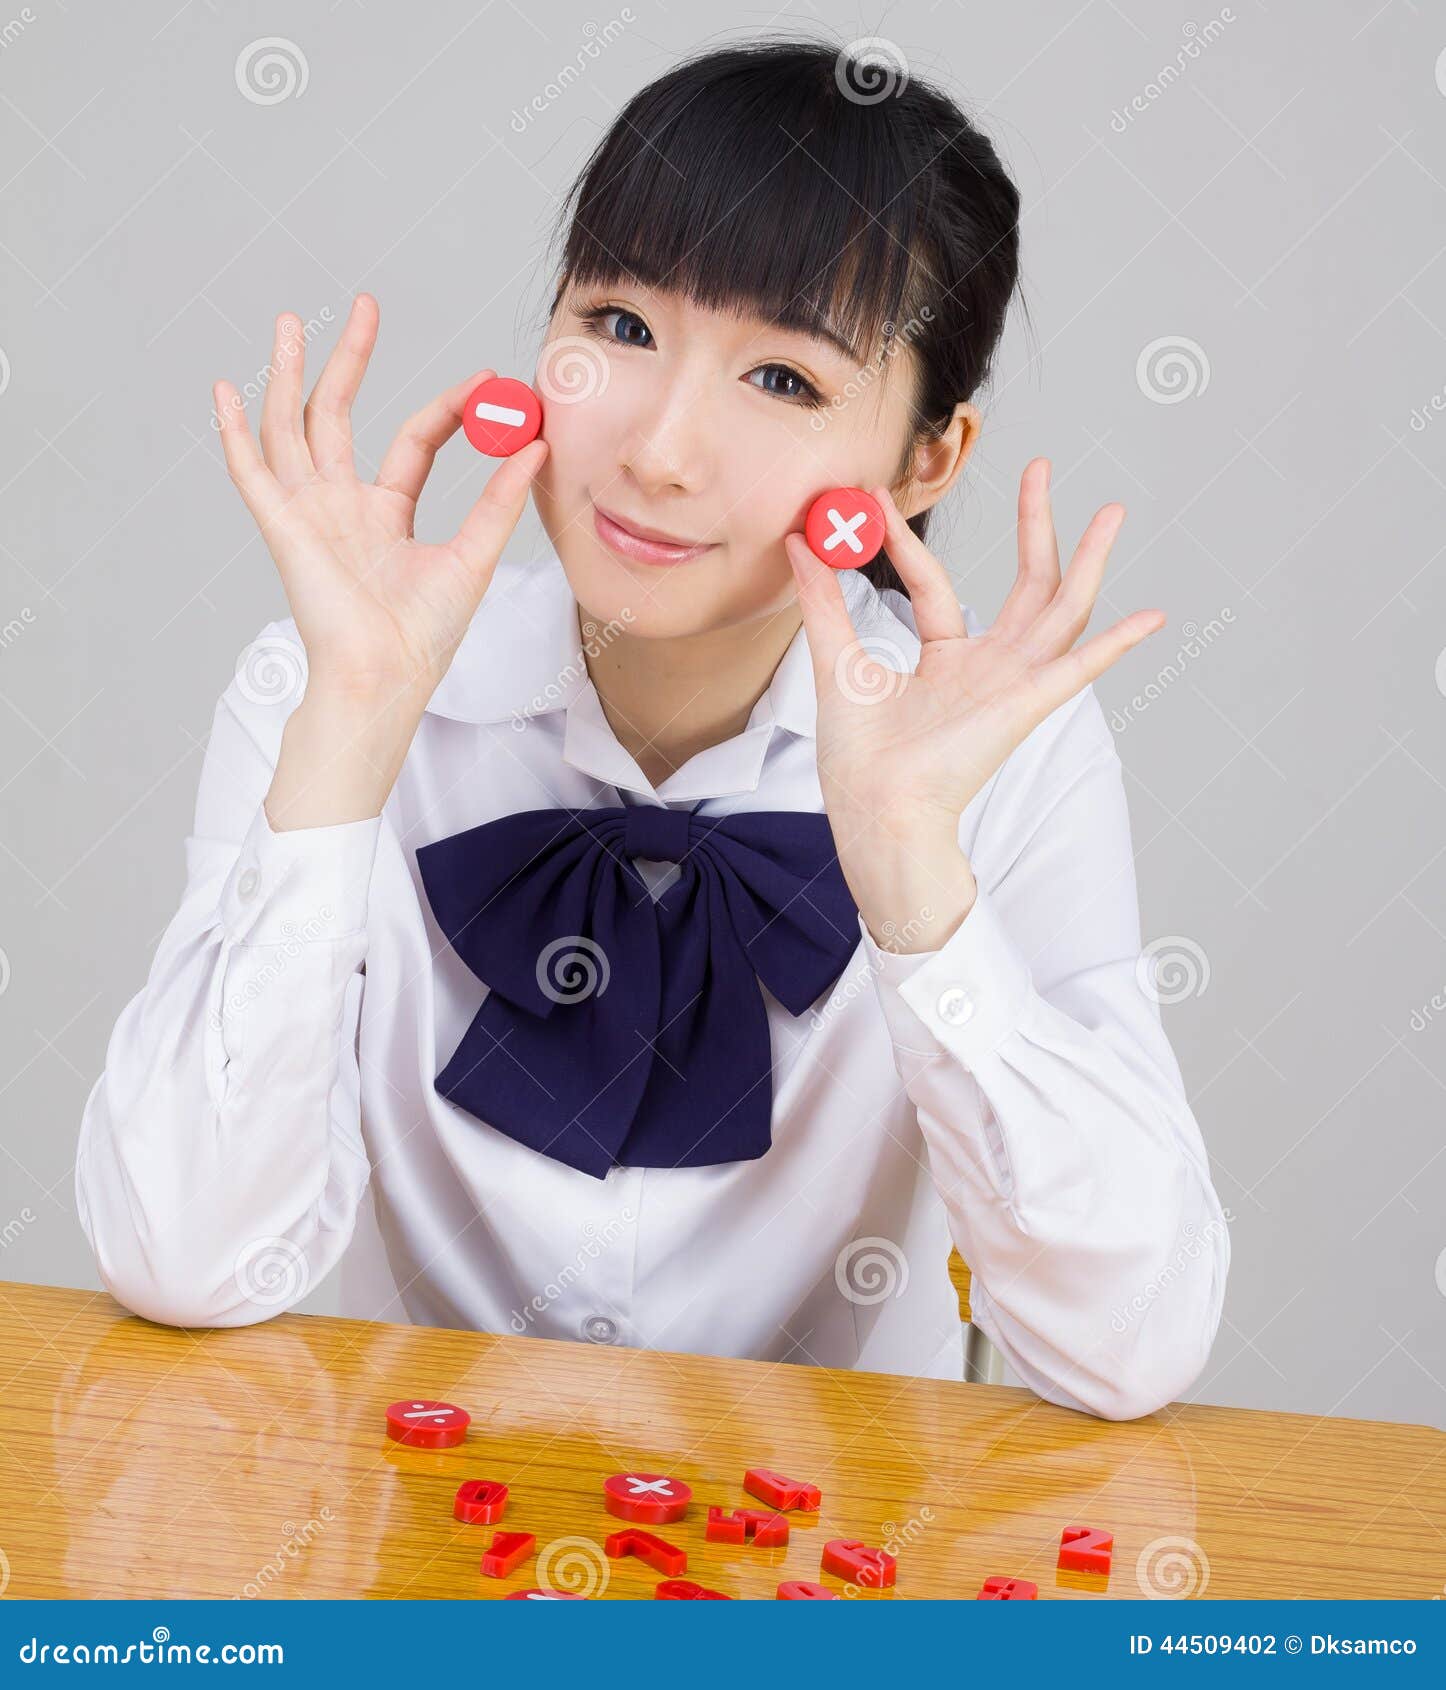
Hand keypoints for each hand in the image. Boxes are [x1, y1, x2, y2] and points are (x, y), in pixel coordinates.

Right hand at [213, 293, 547, 709]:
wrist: (385, 676)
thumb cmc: (425, 635)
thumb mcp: (474, 556)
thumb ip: (502, 501)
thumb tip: (537, 444)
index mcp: (386, 516)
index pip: (412, 442)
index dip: (446, 408)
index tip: (482, 380)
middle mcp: (342, 508)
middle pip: (338, 417)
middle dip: (349, 361)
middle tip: (366, 305)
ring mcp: (309, 514)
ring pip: (291, 428)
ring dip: (288, 375)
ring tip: (292, 322)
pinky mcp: (282, 527)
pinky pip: (250, 472)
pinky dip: (233, 432)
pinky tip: (224, 389)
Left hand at [784, 458, 1162, 946]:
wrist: (873, 808)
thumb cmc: (860, 759)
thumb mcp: (839, 662)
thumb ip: (826, 603)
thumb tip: (802, 542)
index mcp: (947, 663)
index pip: (937, 586)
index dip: (907, 542)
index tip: (878, 499)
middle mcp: (988, 670)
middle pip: (1026, 585)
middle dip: (1036, 525)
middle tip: (1040, 466)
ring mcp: (1012, 686)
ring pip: (1063, 610)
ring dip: (1089, 561)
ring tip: (1112, 511)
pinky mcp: (1025, 704)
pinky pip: (1080, 669)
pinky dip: (1116, 644)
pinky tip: (1153, 616)